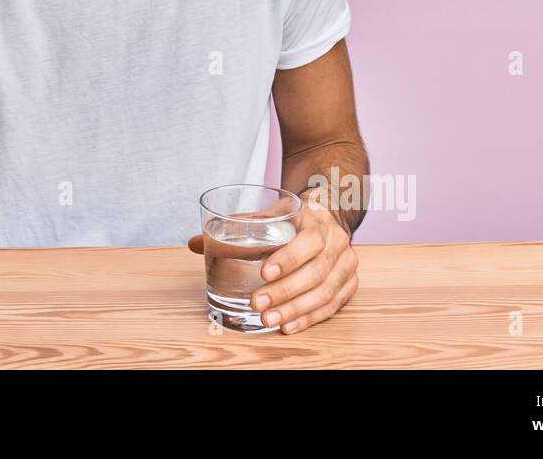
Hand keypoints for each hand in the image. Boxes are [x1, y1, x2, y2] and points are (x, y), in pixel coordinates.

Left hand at [188, 187, 358, 333]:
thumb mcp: (266, 216)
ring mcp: (347, 263)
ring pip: (325, 292)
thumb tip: (194, 243)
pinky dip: (309, 318)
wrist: (324, 217)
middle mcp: (337, 241)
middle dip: (285, 291)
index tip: (263, 272)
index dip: (288, 258)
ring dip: (295, 309)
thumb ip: (234, 229)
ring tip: (268, 320)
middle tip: (256, 303)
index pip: (308, 240)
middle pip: (316, 271)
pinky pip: (333, 306)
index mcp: (317, 219)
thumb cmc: (289, 219)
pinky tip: (288, 326)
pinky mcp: (349, 284)